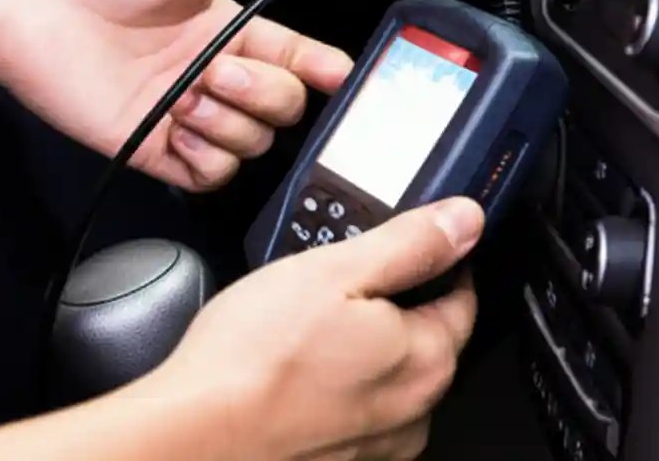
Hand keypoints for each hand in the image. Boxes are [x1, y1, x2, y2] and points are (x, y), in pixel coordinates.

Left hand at [0, 0, 356, 190]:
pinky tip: (177, 127)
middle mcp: (215, 74)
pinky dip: (206, 158)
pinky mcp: (153, 147)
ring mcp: (186, 114)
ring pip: (251, 145)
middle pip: (283, 109)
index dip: (322, 70)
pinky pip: (210, 176)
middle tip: (220, 69)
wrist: (29, 2)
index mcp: (232, 29)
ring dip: (229, 123)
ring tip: (184, 94)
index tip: (334, 72)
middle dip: (265, 94)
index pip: (299, 60)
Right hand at [149, 197, 483, 459]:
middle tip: (339, 278)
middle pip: (425, 339)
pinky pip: (350, 409)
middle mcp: (413, 412)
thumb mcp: (335, 270)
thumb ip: (410, 244)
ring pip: (385, 376)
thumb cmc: (254, 360)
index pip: (462, 296)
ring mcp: (375, 444)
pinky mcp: (338, 459)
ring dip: (362, 349)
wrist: (193, 435)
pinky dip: (333, 384)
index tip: (411, 241)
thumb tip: (465, 221)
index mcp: (428, 360)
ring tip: (306, 324)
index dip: (437, 259)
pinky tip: (295, 367)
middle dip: (392, 304)